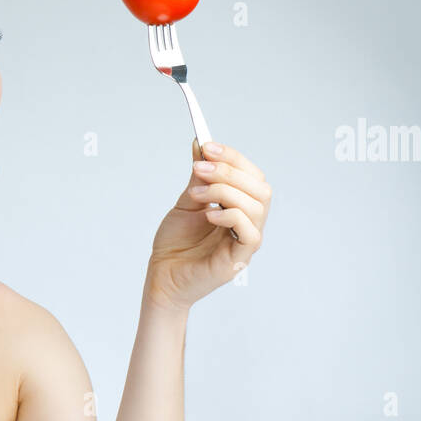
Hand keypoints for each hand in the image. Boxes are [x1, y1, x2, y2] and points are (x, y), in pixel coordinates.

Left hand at [144, 138, 271, 312]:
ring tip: (196, 194)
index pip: (251, 176)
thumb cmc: (175, 244)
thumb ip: (199, 178)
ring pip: (256, 206)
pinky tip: (208, 215)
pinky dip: (230, 216)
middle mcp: (248, 222)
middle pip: (260, 188)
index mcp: (240, 207)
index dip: (233, 158)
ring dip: (225, 191)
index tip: (207, 145)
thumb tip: (201, 144)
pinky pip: (249, 232)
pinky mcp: (239, 259)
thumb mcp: (187, 203)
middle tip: (199, 168)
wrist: (161, 276)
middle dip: (230, 171)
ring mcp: (246, 241)